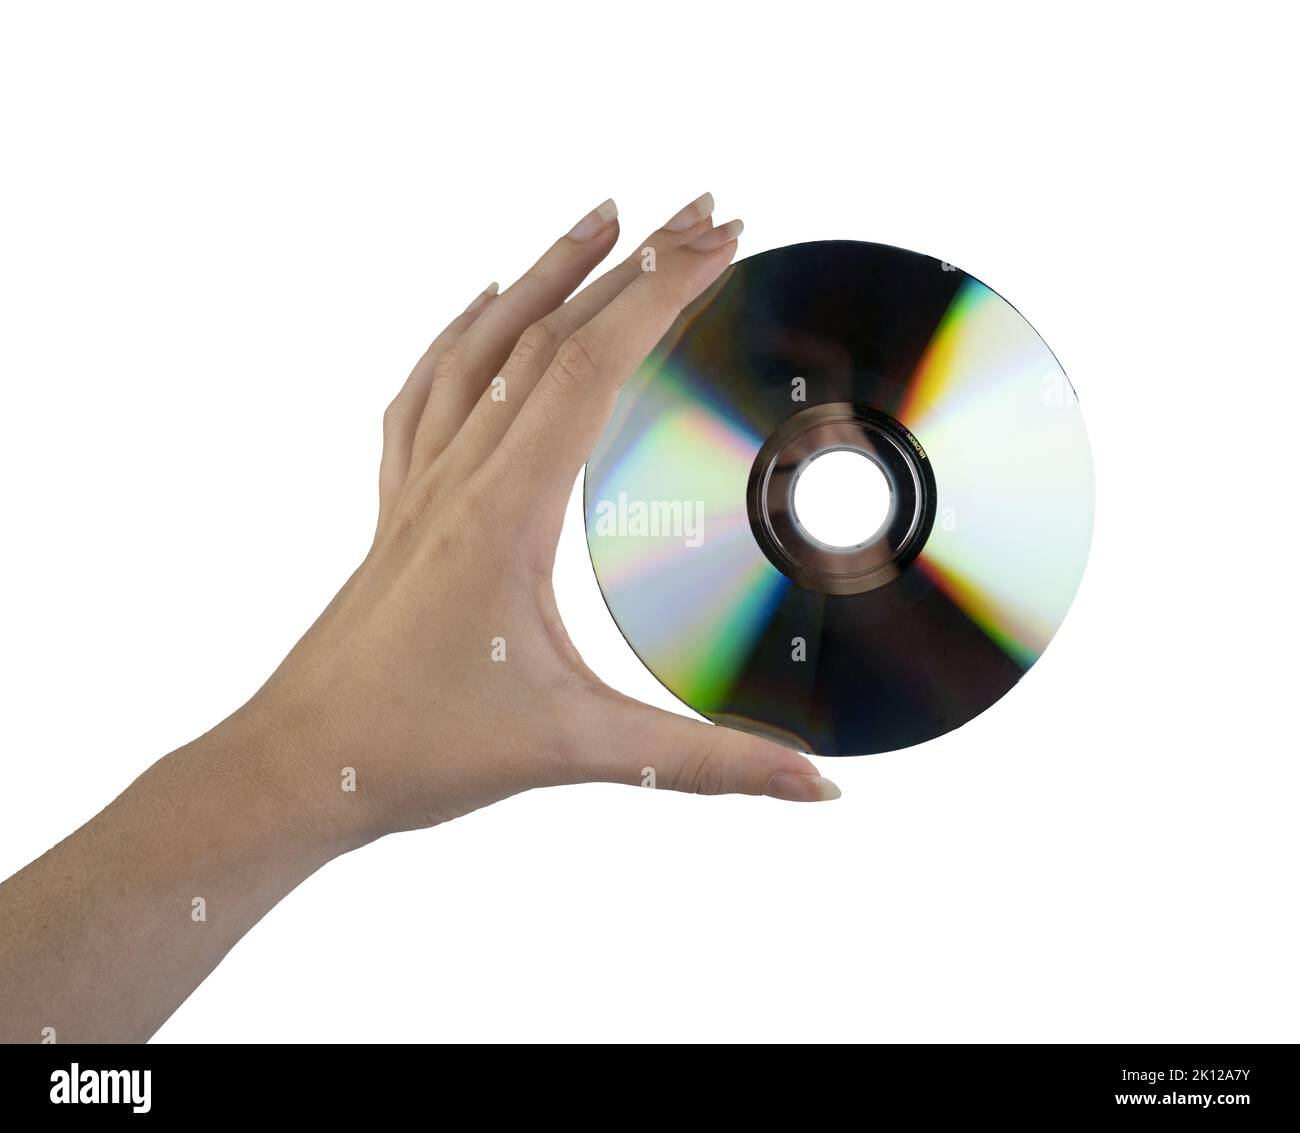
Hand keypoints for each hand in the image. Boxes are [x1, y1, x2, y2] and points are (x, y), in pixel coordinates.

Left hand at [238, 193, 839, 843]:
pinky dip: (463, 332)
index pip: (592, 366)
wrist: (300, 768)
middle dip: (632, 263)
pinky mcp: (399, 508)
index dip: (663, 293)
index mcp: (504, 512)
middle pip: (546, 333)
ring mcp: (418, 485)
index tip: (723, 240)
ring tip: (601, 219)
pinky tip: (482, 306)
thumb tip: (815, 785)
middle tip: (699, 212)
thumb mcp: (578, 751)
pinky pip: (429, 390)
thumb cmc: (416, 751)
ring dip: (547, 273)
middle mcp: (457, 476)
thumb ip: (706, 765)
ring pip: (482, 344)